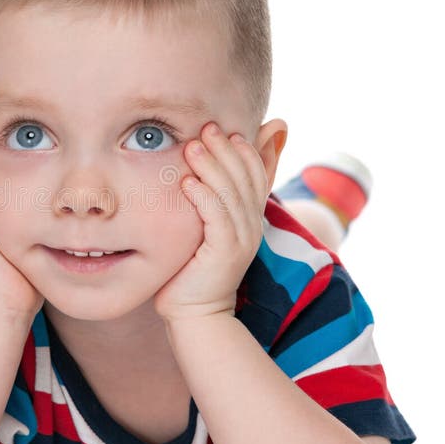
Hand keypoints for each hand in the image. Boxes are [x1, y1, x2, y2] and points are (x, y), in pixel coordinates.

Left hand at [153, 122, 269, 321]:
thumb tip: (212, 183)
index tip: (225, 130)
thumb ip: (213, 198)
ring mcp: (242, 240)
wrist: (196, 315)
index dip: (243, 150)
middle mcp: (251, 226)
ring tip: (192, 146)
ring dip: (212, 167)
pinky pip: (217, 218)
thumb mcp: (207, 228)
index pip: (256, 174)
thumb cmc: (193, 269)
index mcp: (249, 218)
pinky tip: (188, 183)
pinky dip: (204, 197)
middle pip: (245, 178)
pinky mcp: (226, 253)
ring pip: (231, 194)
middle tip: (206, 128)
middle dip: (225, 150)